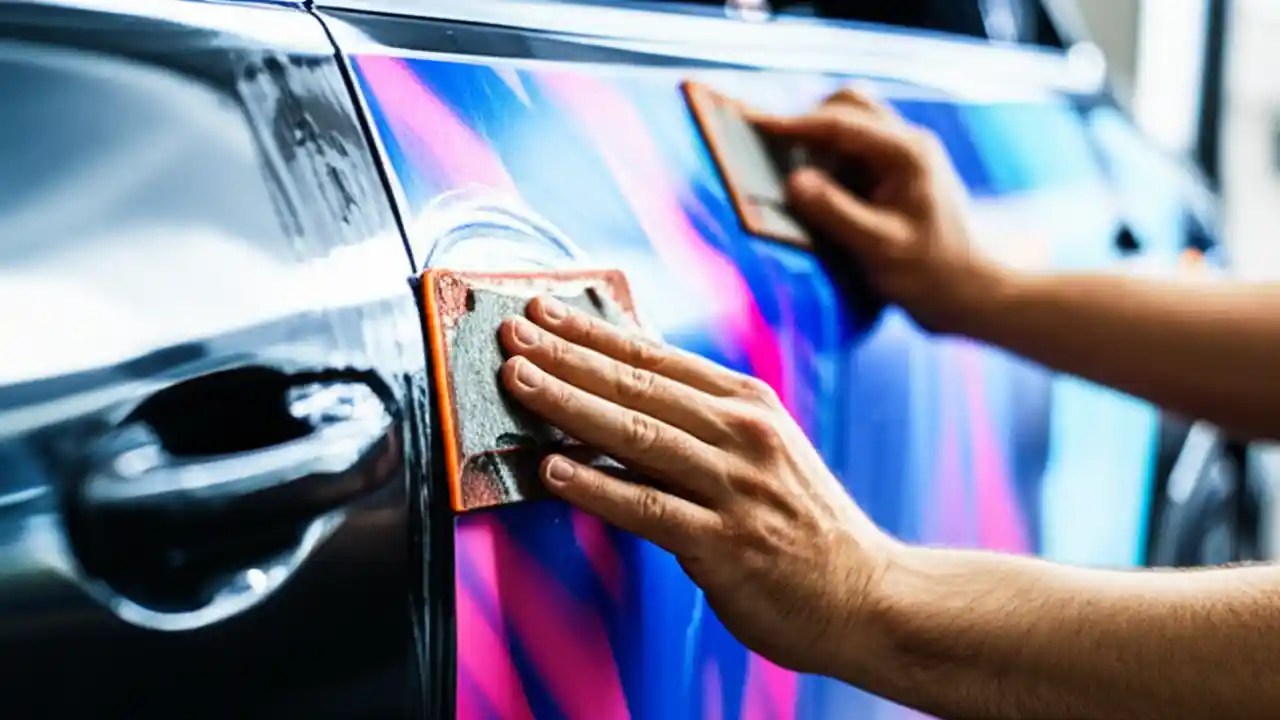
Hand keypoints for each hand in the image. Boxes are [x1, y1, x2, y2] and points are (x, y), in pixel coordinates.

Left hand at [498, 296, 899, 675]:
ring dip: (570, 404)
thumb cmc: (801, 520)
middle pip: (638, 387)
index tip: (544, 309)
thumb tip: (623, 381)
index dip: (594, 331)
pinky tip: (554, 469)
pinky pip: (648, 508)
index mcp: (748, 403)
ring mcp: (735, 488)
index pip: (656, 358)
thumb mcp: (763, 447)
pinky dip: (598, 487)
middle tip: (511, 332)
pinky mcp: (725, 545)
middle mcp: (743, 434)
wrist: (864, 593)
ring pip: (638, 436)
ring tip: (518, 381)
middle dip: (567, 355)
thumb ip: (699, 416)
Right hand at [756, 88, 1006, 334]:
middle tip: (775, 153)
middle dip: (809, 122)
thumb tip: (793, 182)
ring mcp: (903, 155)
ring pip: (852, 122)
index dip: (796, 125)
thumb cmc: (929, 273)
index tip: (756, 126)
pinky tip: (818, 189)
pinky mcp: (895, 173)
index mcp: (907, 153)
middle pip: (849, 105)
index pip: (842, 123)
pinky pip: (855, 148)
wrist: (969, 292)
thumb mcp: (879, 248)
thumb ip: (836, 212)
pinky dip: (829, 158)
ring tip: (795, 174)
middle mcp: (907, 143)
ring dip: (819, 140)